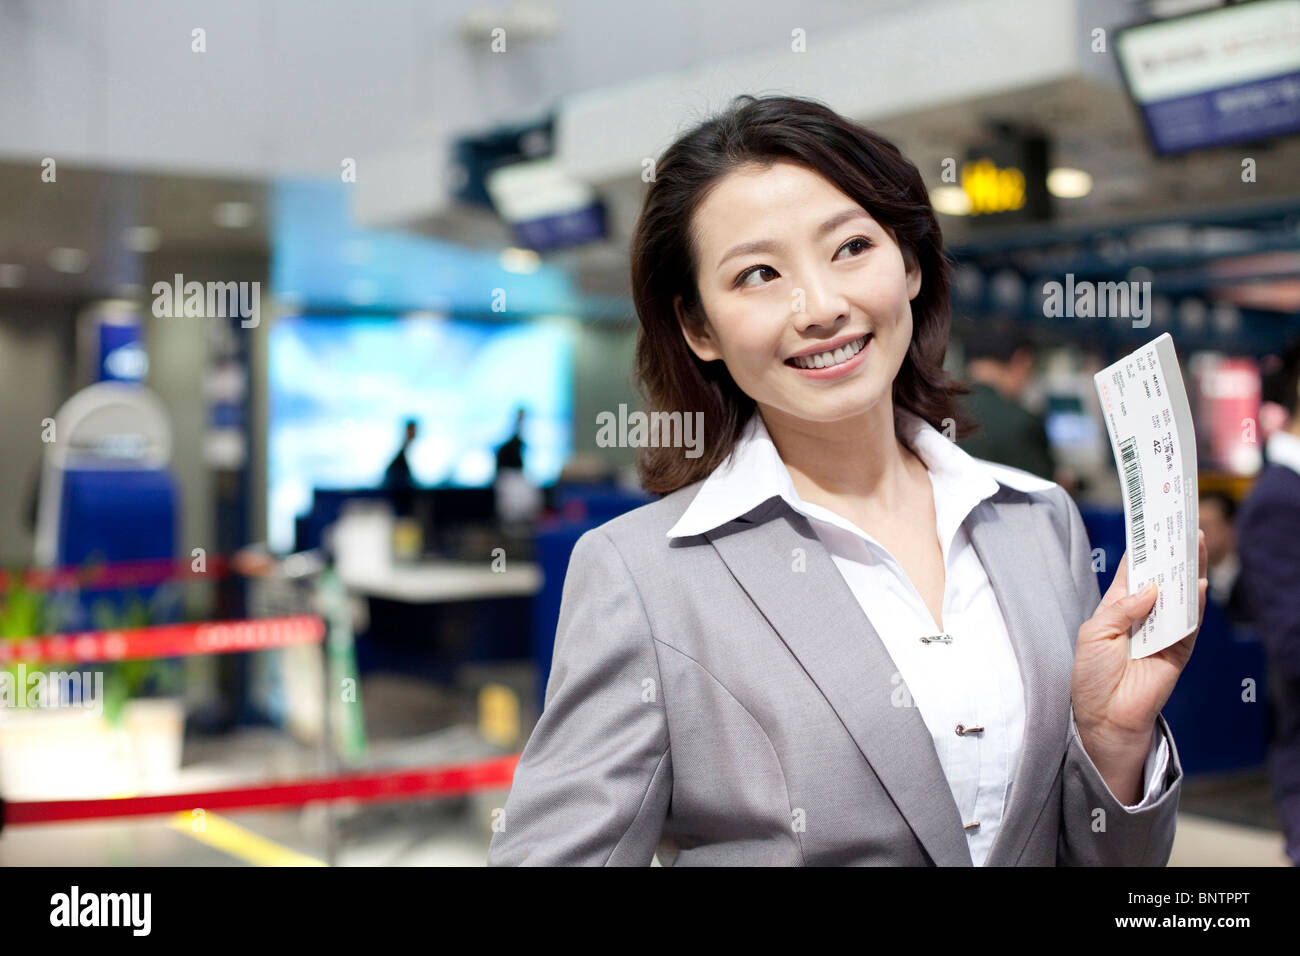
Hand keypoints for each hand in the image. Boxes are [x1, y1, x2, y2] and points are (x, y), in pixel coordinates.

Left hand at [1069, 529, 1207, 799]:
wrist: (1103, 715)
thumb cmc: (1091, 674)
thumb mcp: (1095, 632)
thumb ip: (1122, 608)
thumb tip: (1152, 588)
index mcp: (1119, 605)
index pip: (1135, 570)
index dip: (1143, 548)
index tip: (1152, 521)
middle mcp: (1144, 613)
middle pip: (1163, 577)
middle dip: (1172, 552)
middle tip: (1183, 523)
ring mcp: (1163, 630)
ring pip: (1181, 595)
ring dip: (1189, 570)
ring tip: (1196, 543)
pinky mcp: (1178, 649)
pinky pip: (1189, 624)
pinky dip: (1193, 604)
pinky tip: (1196, 584)